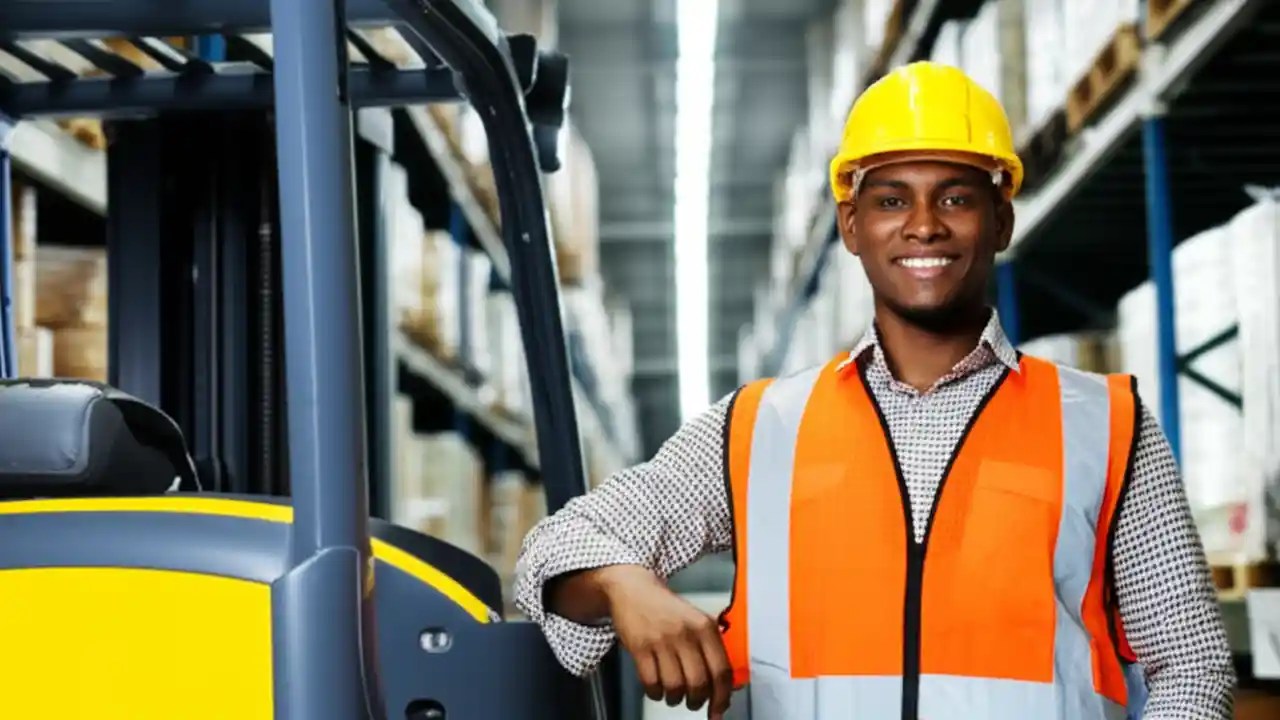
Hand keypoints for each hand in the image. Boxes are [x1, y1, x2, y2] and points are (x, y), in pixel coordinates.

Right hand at [600, 565, 733, 718]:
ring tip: (674, 694)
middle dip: (697, 701)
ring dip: (675, 699)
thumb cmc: (667, 610)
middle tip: (694, 702)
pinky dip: (655, 692)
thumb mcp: (696, 622)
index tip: (719, 709)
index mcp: (705, 627)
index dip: (722, 697)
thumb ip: (713, 651)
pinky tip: (657, 687)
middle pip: (699, 683)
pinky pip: (651, 683)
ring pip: (675, 687)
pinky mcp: (640, 647)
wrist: (634, 589)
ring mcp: (661, 640)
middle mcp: (686, 633)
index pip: (722, 670)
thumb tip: (729, 686)